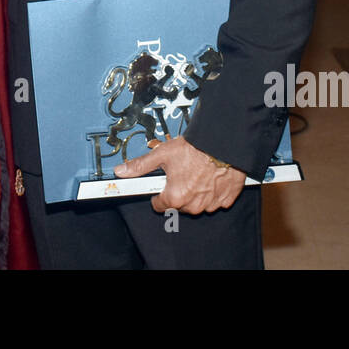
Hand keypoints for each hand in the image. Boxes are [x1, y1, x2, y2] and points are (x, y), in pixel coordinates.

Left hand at [114, 136, 245, 214]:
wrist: (223, 143)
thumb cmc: (195, 148)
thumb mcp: (162, 154)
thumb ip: (140, 166)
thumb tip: (122, 171)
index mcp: (175, 196)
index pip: (158, 205)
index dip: (158, 193)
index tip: (162, 183)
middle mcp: (193, 205)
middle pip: (178, 205)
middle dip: (178, 191)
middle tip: (182, 173)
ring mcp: (211, 204)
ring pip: (197, 204)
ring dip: (195, 192)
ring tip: (197, 172)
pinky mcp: (226, 200)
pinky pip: (215, 201)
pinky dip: (213, 192)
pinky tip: (211, 177)